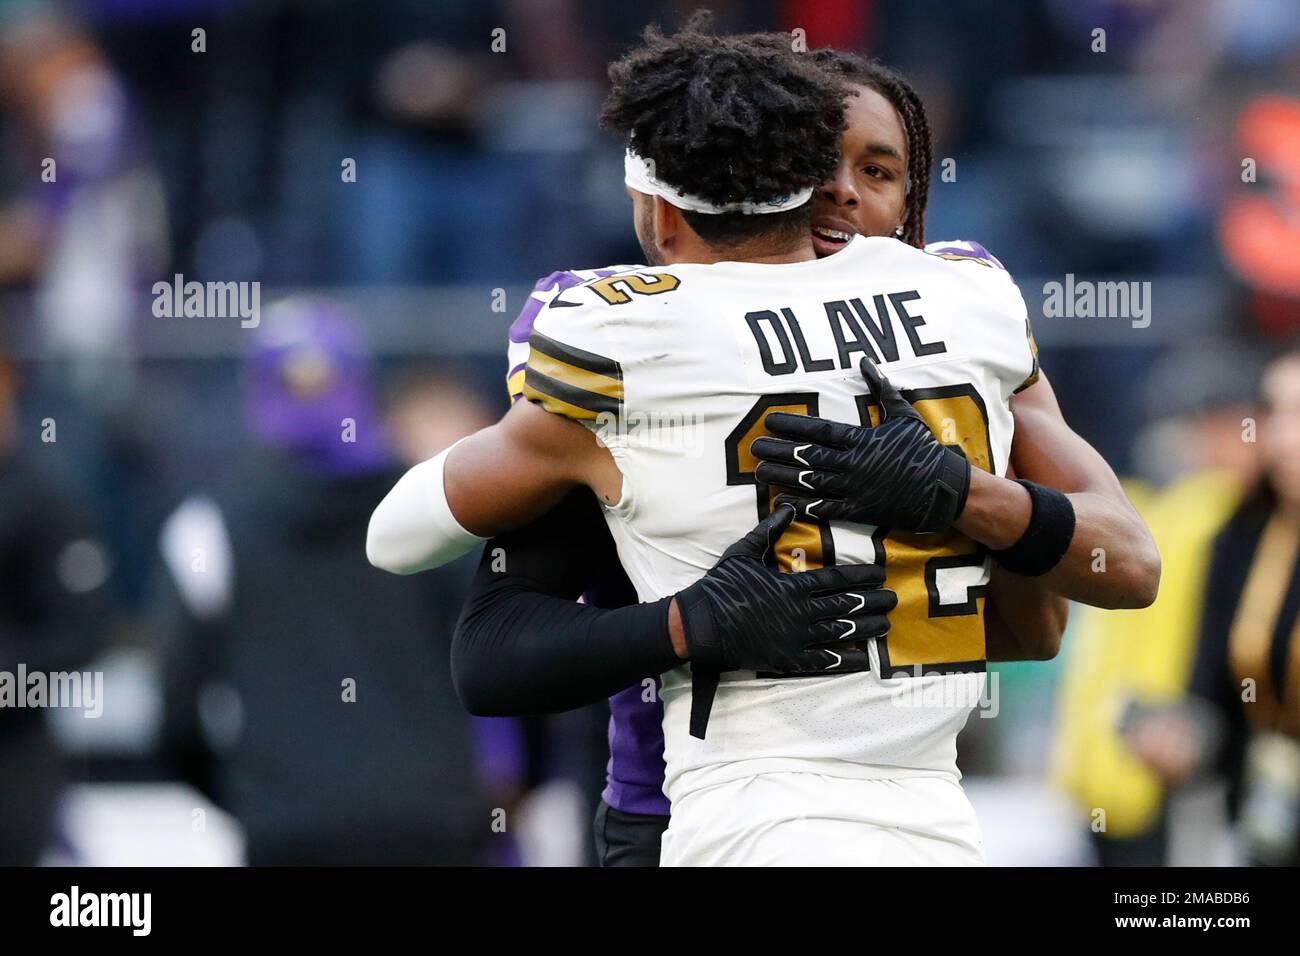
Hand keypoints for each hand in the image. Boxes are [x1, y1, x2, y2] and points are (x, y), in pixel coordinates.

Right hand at [673, 504, 895, 737]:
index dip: (863, 577)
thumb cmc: (720, 586)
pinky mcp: (788, 660)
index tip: (882, 576)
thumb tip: (787, 508)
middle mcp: (801, 612)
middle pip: (848, 605)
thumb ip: (769, 530)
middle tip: (893, 600)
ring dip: (867, 629)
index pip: (838, 579)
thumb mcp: (743, 552)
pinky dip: (846, 660)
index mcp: (793, 585)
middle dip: (874, 602)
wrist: (700, 624)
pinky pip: (824, 661)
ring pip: (842, 633)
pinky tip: (863, 658)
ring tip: (886, 627)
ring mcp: (796, 638)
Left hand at [751, 358, 970, 533]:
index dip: (792, 425)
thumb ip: (881, 388)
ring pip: (811, 481)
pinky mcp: (860, 510)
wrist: (944, 489)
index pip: (819, 430)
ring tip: (759, 472)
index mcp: (862, 439)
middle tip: (754, 448)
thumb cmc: (924, 450)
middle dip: (779, 450)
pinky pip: (825, 508)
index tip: (769, 421)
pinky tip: (781, 502)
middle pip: (808, 455)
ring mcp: (856, 488)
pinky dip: (803, 506)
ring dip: (783, 476)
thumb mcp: (904, 414)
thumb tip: (866, 360)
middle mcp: (854, 463)